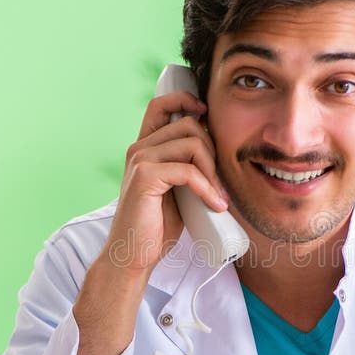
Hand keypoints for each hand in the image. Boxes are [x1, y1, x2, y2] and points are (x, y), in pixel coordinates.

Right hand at [104, 90, 228, 275]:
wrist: (134, 255)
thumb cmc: (156, 226)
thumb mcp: (178, 190)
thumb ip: (189, 167)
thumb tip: (221, 152)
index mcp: (145, 148)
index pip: (161, 104)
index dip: (186, 99)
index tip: (206, 114)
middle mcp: (139, 148)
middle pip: (189, 124)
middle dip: (213, 150)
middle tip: (219, 182)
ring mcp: (140, 160)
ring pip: (192, 143)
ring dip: (213, 171)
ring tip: (218, 196)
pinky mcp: (144, 177)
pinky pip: (188, 171)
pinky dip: (207, 188)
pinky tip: (214, 205)